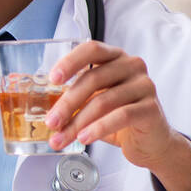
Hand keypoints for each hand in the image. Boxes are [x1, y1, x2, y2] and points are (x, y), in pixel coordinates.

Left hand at [43, 40, 179, 170]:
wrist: (149, 141)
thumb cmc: (117, 117)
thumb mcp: (93, 101)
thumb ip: (74, 96)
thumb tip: (40, 108)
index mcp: (114, 58)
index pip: (92, 49)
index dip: (70, 61)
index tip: (53, 78)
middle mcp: (131, 66)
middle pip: (92, 79)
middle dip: (66, 103)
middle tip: (50, 122)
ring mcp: (144, 86)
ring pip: (103, 101)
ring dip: (77, 122)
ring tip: (61, 138)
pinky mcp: (151, 108)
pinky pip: (121, 116)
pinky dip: (98, 128)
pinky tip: (84, 138)